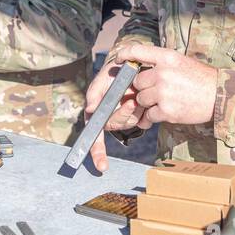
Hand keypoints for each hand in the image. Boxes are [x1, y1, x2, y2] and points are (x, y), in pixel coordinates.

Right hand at [84, 55, 148, 172]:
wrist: (133, 67)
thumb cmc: (112, 74)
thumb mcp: (101, 80)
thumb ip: (94, 93)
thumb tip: (90, 108)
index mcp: (97, 114)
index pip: (94, 137)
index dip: (97, 153)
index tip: (102, 166)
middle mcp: (110, 119)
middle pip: (116, 125)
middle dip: (124, 114)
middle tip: (132, 101)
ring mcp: (126, 118)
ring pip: (130, 122)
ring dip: (135, 110)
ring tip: (136, 94)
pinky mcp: (140, 116)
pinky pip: (143, 120)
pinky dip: (144, 111)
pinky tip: (143, 101)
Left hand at [124, 43, 216, 125]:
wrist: (221, 96)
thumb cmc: (202, 79)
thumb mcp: (182, 62)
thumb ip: (161, 64)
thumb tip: (140, 71)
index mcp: (167, 57)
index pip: (137, 51)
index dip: (124, 54)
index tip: (118, 60)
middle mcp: (162, 73)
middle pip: (137, 81)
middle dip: (143, 88)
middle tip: (157, 91)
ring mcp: (163, 92)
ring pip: (141, 99)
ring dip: (148, 103)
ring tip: (165, 101)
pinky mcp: (166, 110)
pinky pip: (149, 115)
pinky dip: (154, 116)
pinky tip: (167, 112)